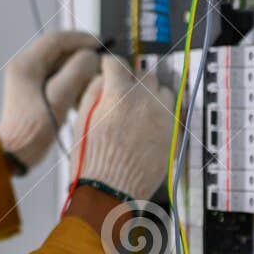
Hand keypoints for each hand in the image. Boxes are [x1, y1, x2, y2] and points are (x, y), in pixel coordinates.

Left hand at [0, 32, 101, 169]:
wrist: (13, 154)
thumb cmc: (33, 131)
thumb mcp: (59, 100)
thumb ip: (76, 73)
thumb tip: (91, 56)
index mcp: (26, 65)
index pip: (57, 39)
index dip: (82, 39)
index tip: (102, 45)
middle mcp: (24, 67)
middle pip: (58, 50)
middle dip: (81, 54)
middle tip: (101, 63)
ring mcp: (27, 79)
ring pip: (58, 63)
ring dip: (77, 68)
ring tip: (93, 79)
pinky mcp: (32, 90)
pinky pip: (56, 76)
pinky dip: (71, 79)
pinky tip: (81, 92)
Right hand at [72, 55, 175, 200]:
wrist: (111, 191)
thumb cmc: (92, 160)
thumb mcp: (82, 121)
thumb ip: (93, 92)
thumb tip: (103, 79)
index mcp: (119, 95)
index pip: (117, 63)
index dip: (109, 63)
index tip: (108, 67)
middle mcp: (144, 101)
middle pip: (144, 73)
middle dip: (132, 78)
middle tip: (122, 89)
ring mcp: (162, 116)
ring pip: (163, 89)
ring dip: (151, 92)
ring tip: (138, 105)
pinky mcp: (171, 132)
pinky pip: (171, 110)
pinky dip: (161, 110)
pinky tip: (148, 121)